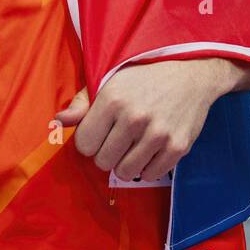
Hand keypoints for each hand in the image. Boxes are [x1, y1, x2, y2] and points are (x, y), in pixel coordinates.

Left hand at [54, 58, 244, 183]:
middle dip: (107, 152)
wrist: (190, 73)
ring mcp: (157, 134)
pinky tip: (150, 149)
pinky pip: (150, 175)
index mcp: (112, 99)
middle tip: (119, 137)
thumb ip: (82, 102)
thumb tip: (59, 121)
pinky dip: (148, 167)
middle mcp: (134, 117)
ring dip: (126, 162)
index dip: (90, 139)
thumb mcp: (109, 79)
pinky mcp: (177, 147)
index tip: (101, 131)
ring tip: (134, 144)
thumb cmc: (144, 75)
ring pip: (125, 172)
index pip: (84, 144)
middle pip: (103, 161)